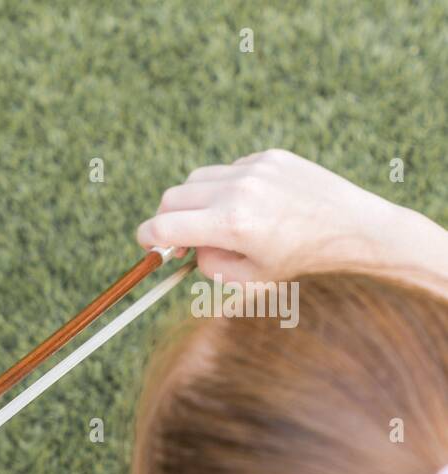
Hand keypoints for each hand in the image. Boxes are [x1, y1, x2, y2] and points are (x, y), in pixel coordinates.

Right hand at [136, 149, 398, 281]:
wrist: (361, 234)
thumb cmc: (307, 266)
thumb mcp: (251, 281)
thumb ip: (210, 266)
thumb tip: (190, 250)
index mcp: (231, 223)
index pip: (163, 227)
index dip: (147, 240)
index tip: (147, 248)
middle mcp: (240, 189)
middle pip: (173, 197)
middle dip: (168, 221)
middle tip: (179, 243)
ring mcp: (256, 168)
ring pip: (197, 179)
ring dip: (195, 202)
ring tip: (217, 226)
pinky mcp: (271, 157)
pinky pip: (230, 169)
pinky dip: (226, 188)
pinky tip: (250, 208)